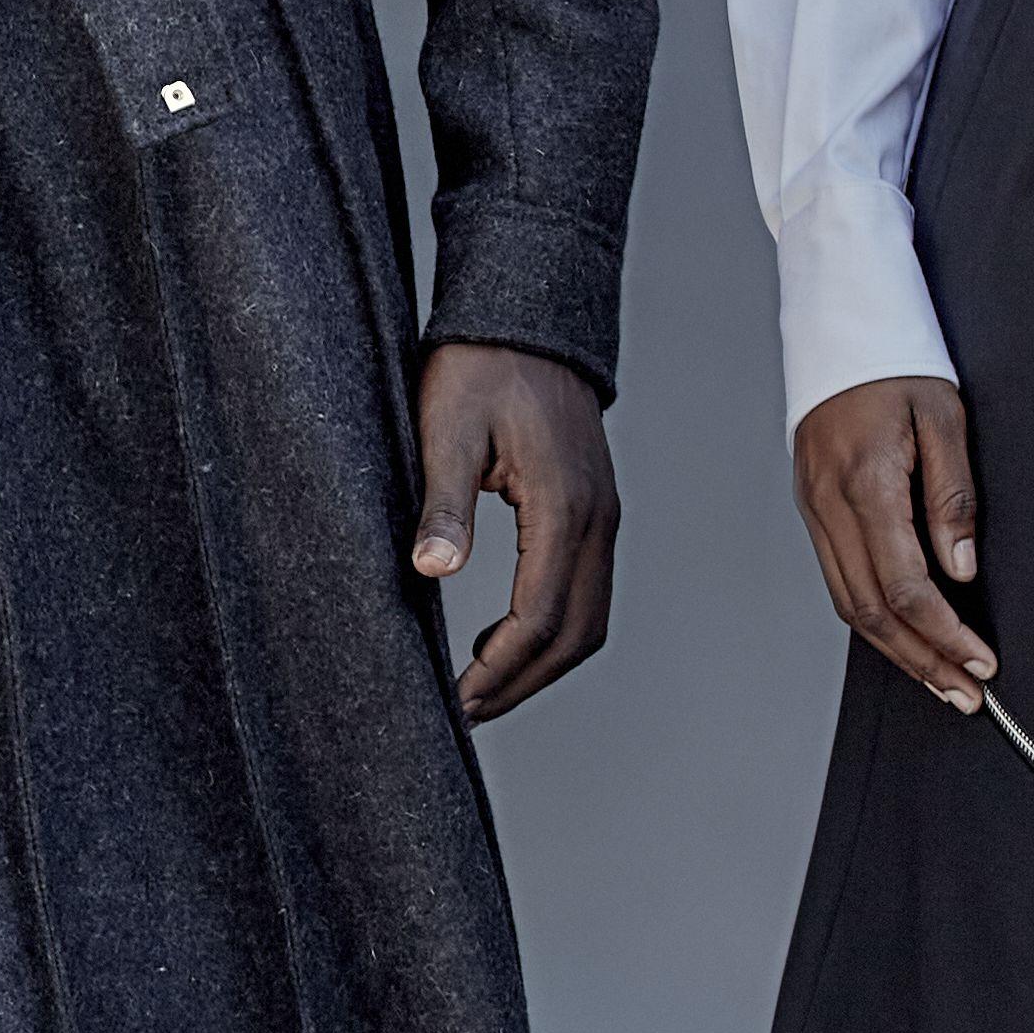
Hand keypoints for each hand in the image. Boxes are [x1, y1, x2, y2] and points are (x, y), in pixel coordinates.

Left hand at [415, 343, 622, 725]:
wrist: (525, 321)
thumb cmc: (478, 368)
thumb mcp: (444, 430)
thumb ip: (442, 503)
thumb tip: (430, 571)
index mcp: (563, 506)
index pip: (539, 618)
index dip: (499, 671)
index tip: (457, 700)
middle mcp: (597, 518)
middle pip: (576, 634)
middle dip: (523, 683)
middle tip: (467, 712)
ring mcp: (603, 515)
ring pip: (590, 619)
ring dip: (542, 663)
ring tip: (484, 688)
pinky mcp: (594, 510)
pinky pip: (586, 590)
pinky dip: (553, 630)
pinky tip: (505, 638)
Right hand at [794, 376, 995, 715]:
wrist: (840, 325)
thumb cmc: (899, 362)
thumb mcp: (946, 416)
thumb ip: (952, 497)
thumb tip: (961, 570)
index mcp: (866, 483)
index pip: (904, 585)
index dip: (944, 634)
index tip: (981, 661)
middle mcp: (829, 505)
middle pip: (870, 611)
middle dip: (921, 660)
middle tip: (965, 694)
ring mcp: (812, 509)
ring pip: (848, 604)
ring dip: (896, 650)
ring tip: (940, 679)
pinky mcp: (810, 507)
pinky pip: (837, 578)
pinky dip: (872, 617)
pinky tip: (904, 634)